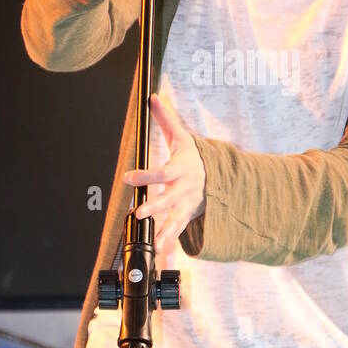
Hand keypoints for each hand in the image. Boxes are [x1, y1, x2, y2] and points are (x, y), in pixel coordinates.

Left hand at [121, 93, 206, 260]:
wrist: (219, 176)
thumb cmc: (196, 157)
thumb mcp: (182, 137)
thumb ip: (166, 119)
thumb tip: (153, 97)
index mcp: (181, 170)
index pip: (161, 172)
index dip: (145, 175)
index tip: (128, 177)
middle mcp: (184, 190)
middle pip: (168, 199)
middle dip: (154, 206)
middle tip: (139, 212)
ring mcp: (187, 205)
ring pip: (174, 219)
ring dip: (164, 231)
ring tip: (154, 243)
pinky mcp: (187, 216)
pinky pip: (178, 230)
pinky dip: (169, 241)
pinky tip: (158, 250)